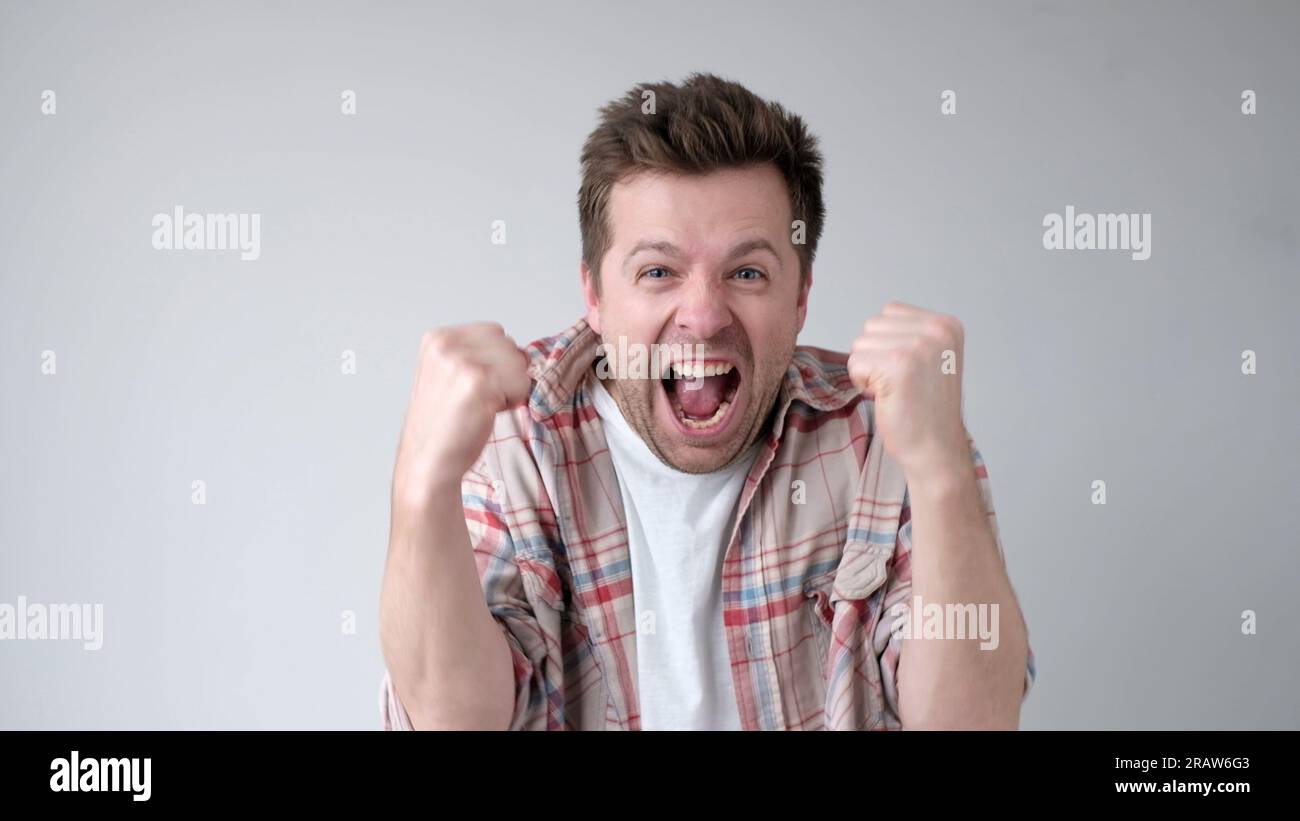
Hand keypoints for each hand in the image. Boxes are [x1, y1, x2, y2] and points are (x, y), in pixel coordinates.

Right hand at [392, 322, 530, 507]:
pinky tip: (484, 413)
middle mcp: (446, 344)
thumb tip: (524, 353)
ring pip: (519, 363)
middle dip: (504, 375)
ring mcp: (461, 361)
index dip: (495, 363)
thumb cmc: (445, 426)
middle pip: (509, 345)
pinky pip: (522, 383)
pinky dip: (511, 402)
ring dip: (509, 389)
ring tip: (479, 407)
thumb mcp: (450, 375)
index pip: (495, 332)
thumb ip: (477, 355)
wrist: (429, 463)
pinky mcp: (479, 381)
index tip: (471, 388)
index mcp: (436, 338)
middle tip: (475, 400)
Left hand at [848, 302, 970, 485]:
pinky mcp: (898, 364)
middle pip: (872, 325)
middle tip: (900, 384)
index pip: (890, 311)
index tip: (908, 371)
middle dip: (875, 356)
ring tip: (895, 390)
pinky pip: (855, 362)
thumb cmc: (926, 409)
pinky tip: (887, 397)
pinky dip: (862, 383)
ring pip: (861, 343)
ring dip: (868, 370)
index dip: (887, 344)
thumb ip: (908, 334)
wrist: (936, 449)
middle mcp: (936, 330)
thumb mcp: (929, 358)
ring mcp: (919, 345)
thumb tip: (872, 327)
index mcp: (946, 324)